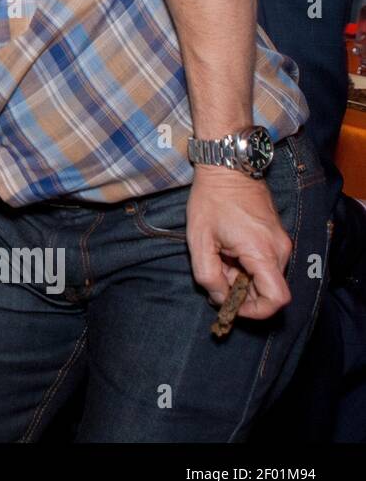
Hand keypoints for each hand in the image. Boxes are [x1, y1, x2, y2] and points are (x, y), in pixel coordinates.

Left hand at [186, 167, 291, 320]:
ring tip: (219, 256)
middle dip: (240, 291)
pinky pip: (265, 264)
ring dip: (241, 277)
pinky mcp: (277, 238)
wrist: (228, 168)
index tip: (230, 304)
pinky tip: (227, 250)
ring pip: (265, 277)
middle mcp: (280, 250)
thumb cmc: (211, 201)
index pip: (276, 300)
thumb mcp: (199, 241)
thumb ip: (208, 276)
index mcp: (263, 252)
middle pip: (268, 290)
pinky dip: (246, 266)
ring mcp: (281, 243)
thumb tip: (220, 298)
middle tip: (216, 272)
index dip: (254, 311)